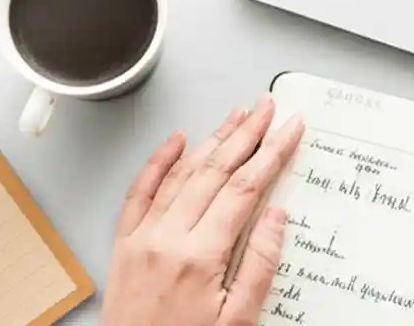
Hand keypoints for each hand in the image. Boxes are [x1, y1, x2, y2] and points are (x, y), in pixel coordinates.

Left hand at [102, 97, 304, 325]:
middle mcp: (168, 238)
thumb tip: (276, 216)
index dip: (271, 153)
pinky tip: (176, 140)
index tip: (289, 130)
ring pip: (181, 173)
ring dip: (212, 139)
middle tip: (267, 109)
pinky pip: (140, 191)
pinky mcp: (124, 244)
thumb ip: (259, 266)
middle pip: (215, 171)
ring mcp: (142, 237)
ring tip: (236, 115)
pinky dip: (159, 161)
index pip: (245, 188)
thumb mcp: (238, 321)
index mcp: (200, 257)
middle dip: (246, 134)